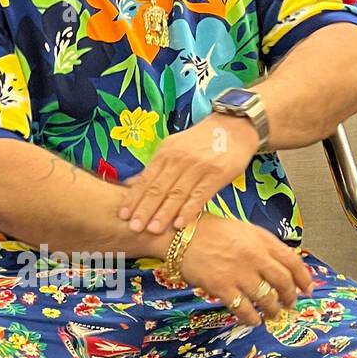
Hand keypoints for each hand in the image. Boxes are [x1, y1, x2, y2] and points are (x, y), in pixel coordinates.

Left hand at [118, 114, 259, 234]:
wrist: (234, 127)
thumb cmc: (200, 142)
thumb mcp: (174, 147)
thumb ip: (154, 168)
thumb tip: (129, 185)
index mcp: (165, 153)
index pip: (146, 179)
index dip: (133, 198)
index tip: (122, 215)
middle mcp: (179, 159)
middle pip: (158, 188)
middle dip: (144, 209)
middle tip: (133, 228)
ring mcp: (198, 167)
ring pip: (176, 193)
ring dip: (163, 213)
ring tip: (152, 230)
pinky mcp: (216, 174)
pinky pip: (199, 195)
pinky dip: (188, 210)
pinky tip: (179, 224)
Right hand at [179, 215, 313, 326]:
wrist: (182, 235)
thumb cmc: (213, 232)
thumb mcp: (245, 231)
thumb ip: (265, 246)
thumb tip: (284, 265)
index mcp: (262, 240)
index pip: (293, 262)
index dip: (304, 279)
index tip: (307, 290)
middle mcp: (255, 257)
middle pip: (283, 283)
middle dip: (290, 298)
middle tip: (289, 304)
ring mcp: (239, 273)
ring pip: (267, 299)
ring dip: (273, 310)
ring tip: (272, 313)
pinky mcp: (222, 287)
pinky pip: (245, 310)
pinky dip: (253, 318)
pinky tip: (254, 319)